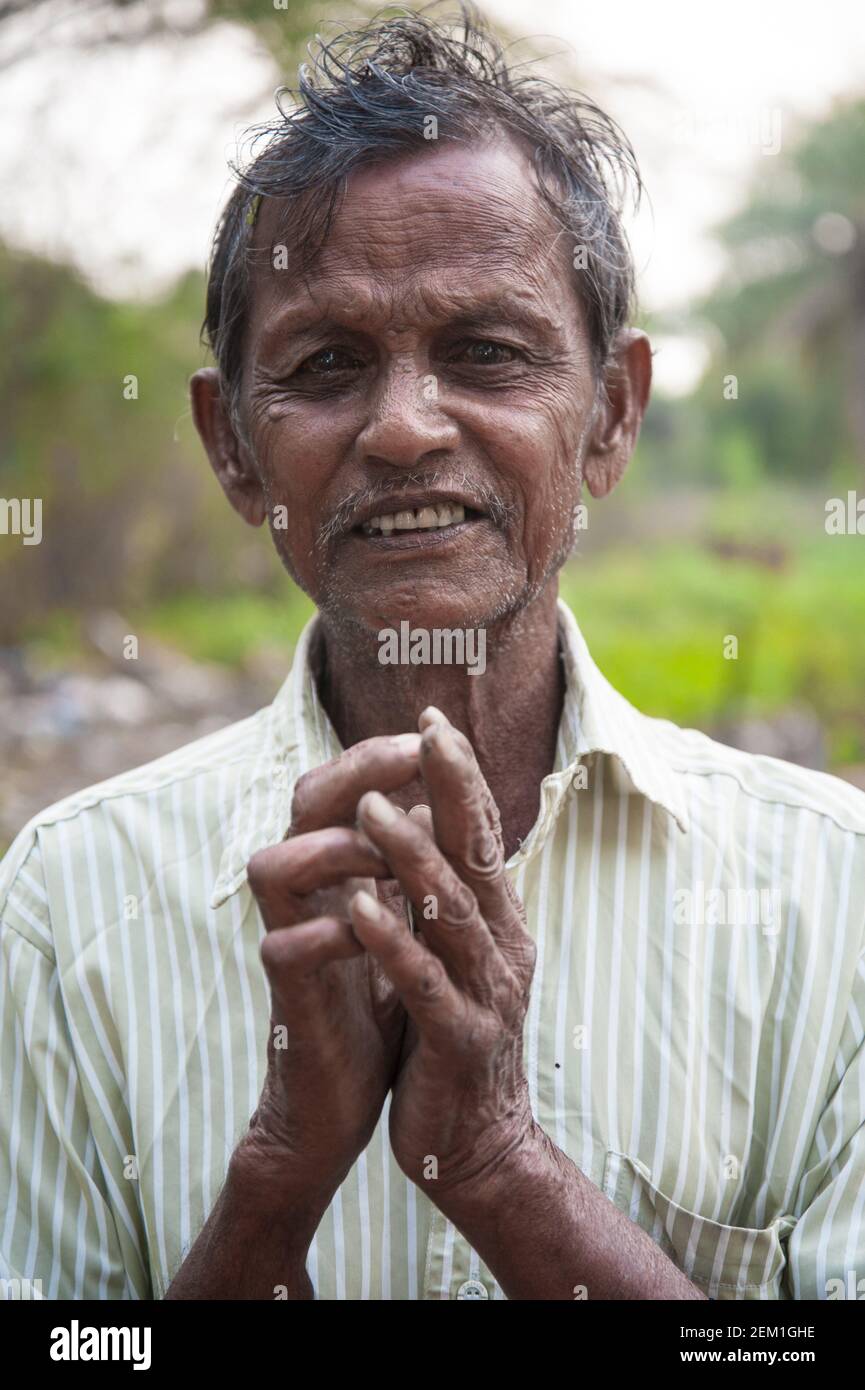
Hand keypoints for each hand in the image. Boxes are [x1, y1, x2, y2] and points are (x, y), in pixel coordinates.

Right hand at [237, 733, 419, 1227]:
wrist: (343, 1101)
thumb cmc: (378, 1003)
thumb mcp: (402, 922)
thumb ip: (408, 865)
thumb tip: (443, 797)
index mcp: (335, 869)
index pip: (343, 785)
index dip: (382, 753)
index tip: (437, 733)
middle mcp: (305, 893)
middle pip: (304, 803)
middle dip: (358, 772)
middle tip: (413, 756)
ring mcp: (288, 938)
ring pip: (275, 864)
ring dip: (337, 850)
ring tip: (392, 859)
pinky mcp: (286, 995)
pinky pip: (286, 947)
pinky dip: (329, 934)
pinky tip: (370, 933)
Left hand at [348, 708, 537, 1204]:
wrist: (476, 1143)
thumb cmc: (452, 1037)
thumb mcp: (457, 955)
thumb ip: (446, 896)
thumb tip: (423, 822)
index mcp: (499, 921)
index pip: (481, 834)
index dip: (460, 775)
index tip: (434, 718)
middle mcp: (504, 946)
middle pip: (480, 855)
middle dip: (453, 789)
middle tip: (428, 731)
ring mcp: (487, 992)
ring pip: (452, 912)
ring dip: (412, 857)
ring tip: (372, 809)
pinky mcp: (459, 1040)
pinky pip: (423, 983)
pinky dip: (393, 942)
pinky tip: (358, 907)